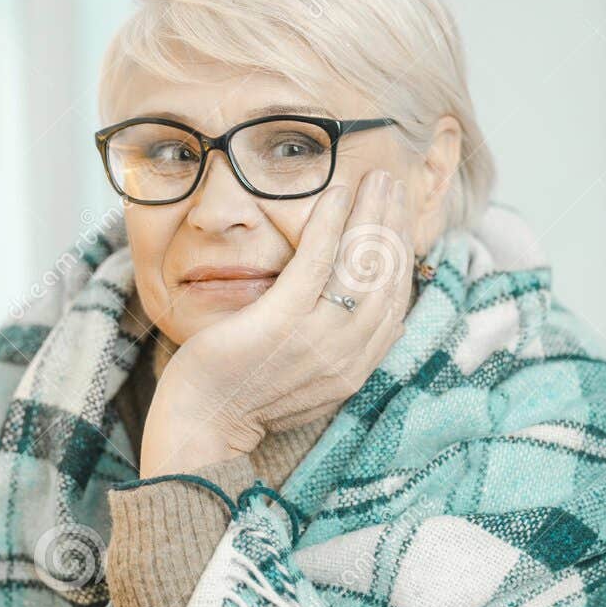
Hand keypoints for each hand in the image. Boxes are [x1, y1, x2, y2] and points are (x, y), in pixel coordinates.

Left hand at [139, 168, 412, 477]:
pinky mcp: (281, 322)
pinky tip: (335, 194)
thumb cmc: (245, 399)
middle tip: (393, 183)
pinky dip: (330, 223)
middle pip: (386, 277)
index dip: (402, 254)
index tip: (400, 219)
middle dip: (395, 224)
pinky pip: (316, 261)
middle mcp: (347, 354)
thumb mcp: (313, 383)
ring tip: (374, 178)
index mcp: (356, 368)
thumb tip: (392, 327)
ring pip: (360, 264)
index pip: (394, 301)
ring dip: (371, 213)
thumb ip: (348, 353)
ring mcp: (317, 338)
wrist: (203, 428)